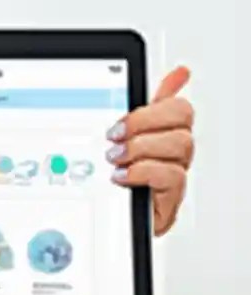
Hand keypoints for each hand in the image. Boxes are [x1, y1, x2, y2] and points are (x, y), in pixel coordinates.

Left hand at [106, 66, 194, 234]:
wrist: (113, 221)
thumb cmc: (118, 179)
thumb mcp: (121, 137)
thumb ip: (142, 105)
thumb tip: (177, 73)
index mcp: (161, 133)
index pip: (177, 106)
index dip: (154, 104)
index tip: (122, 119)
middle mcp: (173, 152)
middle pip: (181, 119)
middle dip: (144, 122)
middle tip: (114, 135)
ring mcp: (174, 173)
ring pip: (180, 144)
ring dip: (141, 148)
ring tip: (115, 158)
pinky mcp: (171, 199)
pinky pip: (172, 176)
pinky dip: (144, 173)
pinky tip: (123, 176)